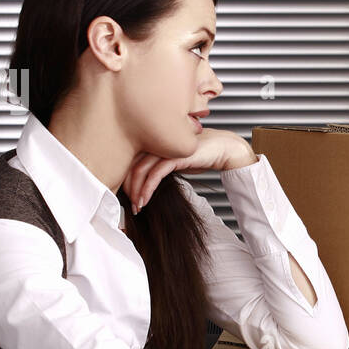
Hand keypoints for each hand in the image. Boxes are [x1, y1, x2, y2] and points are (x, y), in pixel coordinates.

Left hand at [123, 129, 256, 213]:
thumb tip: (144, 183)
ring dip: (136, 192)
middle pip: (130, 166)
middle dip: (128, 188)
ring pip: (140, 171)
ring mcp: (164, 147)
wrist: (222, 149)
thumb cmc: (200, 155)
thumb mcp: (174, 162)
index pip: (130, 161)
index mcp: (153, 141)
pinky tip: (145, 200)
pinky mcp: (173, 156)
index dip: (125, 180)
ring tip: (138, 207)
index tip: (128, 197)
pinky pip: (154, 174)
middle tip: (131, 206)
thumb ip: (159, 167)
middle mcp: (155, 142)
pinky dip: (147, 189)